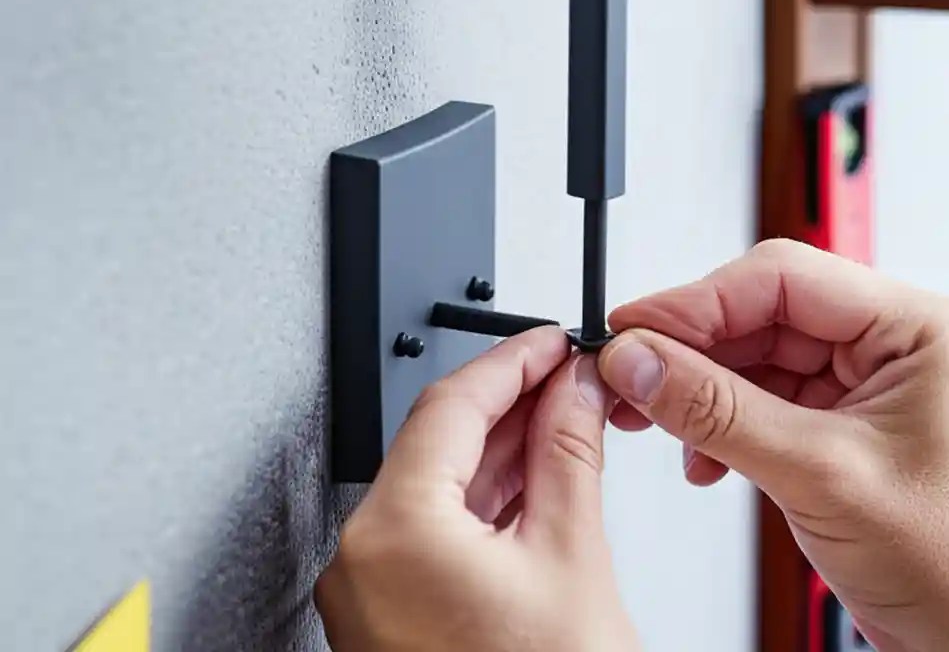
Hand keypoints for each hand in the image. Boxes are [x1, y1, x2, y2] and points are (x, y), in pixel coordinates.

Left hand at [315, 328, 638, 651]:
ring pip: (436, 492)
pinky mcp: (389, 619)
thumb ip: (569, 454)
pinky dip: (483, 507)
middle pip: (438, 445)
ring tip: (564, 423)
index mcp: (393, 536)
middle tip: (568, 377)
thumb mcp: (572, 556)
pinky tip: (535, 483)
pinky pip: (433, 537)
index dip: (511, 363)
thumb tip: (573, 392)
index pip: (449, 407)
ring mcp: (371, 595)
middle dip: (511, 406)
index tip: (551, 344)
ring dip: (502, 455)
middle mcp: (361, 564)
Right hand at [598, 240, 948, 651]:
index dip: (696, 302)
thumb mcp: (818, 474)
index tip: (632, 330)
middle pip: (763, 312)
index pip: (782, 278)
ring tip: (653, 421)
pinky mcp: (843, 424)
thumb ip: (717, 410)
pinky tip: (704, 458)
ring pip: (756, 358)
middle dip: (690, 348)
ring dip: (699, 390)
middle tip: (628, 376)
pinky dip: (721, 424)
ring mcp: (867, 385)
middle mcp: (893, 344)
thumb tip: (639, 361)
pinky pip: (763, 400)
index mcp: (915, 328)